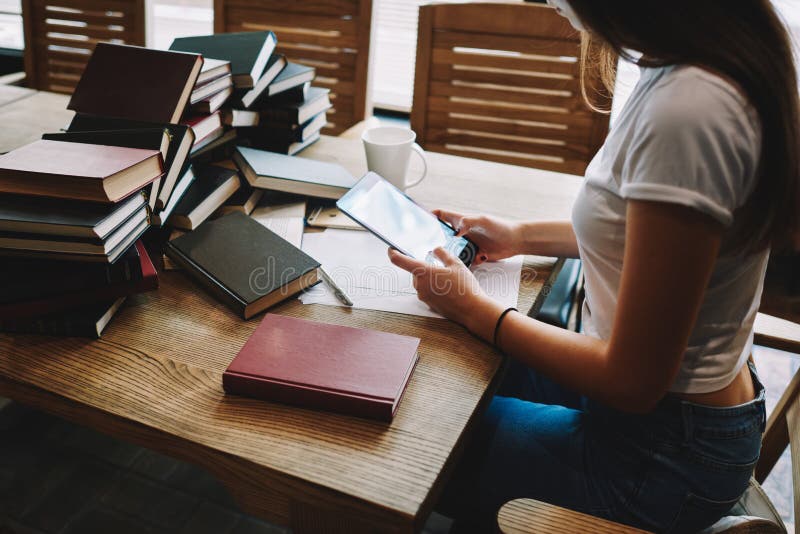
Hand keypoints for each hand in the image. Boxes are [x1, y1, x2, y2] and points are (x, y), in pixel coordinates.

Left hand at [388, 247, 504, 340]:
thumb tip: (435, 249)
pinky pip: (427, 291)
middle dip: (426, 268)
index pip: (401, 261)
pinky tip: (449, 289)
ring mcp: (423, 296)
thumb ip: (443, 254)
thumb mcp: (456, 264)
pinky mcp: (428, 304)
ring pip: (422, 282)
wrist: (472, 309)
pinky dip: (434, 288)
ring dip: (431, 278)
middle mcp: (420, 285)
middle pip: (416, 272)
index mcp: (424, 272)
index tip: (391, 249)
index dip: (394, 253)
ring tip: (449, 280)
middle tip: (442, 268)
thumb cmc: (465, 287)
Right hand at [434, 209, 521, 265]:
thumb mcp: (483, 221)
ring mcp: (467, 245)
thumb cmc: (501, 227)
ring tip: (444, 259)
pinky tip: (467, 263)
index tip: (420, 220)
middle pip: (442, 235)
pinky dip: (462, 264)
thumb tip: (455, 231)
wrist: (515, 241)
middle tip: (427, 246)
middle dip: (435, 240)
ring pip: (451, 251)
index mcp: (462, 221)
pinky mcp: (473, 256)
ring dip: (449, 255)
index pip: (441, 215)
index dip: (430, 216)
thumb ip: (468, 222)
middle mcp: (462, 233)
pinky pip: (463, 261)